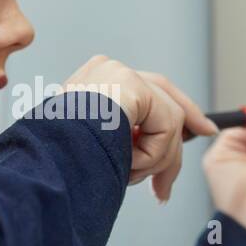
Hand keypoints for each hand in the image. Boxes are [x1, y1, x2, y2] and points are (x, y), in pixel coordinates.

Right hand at [65, 56, 216, 201]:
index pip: (146, 90)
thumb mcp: (94, 150)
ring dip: (155, 160)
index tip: (201, 131)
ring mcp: (118, 72)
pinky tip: (129, 162)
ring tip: (128, 176)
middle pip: (165, 97)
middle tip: (178, 175)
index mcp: (91, 81)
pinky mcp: (132, 85)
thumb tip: (161, 159)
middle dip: (184, 134)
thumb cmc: (58, 164)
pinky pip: (166, 125)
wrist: (45, 161)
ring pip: (168, 119)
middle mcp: (105, 68)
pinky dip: (152, 155)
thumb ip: (122, 140)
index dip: (179, 110)